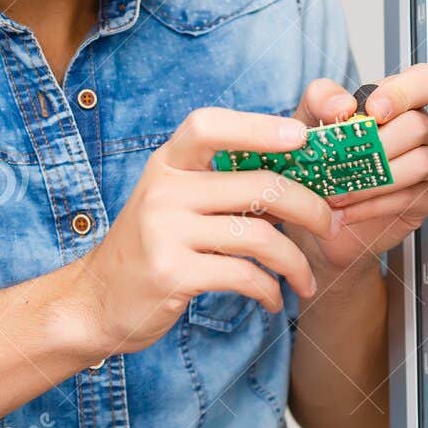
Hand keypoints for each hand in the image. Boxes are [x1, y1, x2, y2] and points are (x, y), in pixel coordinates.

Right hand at [67, 108, 340, 357]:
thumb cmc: (150, 246)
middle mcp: (164, 191)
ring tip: (306, 279)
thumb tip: (292, 168)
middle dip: (308, 206)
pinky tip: (274, 299)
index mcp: (167, 164)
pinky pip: (244, 275)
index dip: (257, 126)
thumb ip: (217, 182)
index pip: (209, 126)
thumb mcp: (172, 200)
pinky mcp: (172, 273)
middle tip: (331, 223)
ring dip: (296, 261)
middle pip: (258, 185)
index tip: (300, 136)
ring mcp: (165, 232)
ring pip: (259, 235)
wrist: (96, 300)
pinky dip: (270, 290)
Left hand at [291, 65, 427, 277]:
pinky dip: (372, 204)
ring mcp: (426, 161)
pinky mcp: (424, 196)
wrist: (314, 213)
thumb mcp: (306, 123)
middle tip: (346, 159)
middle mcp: (416, 127)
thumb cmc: (317, 161)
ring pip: (420, 162)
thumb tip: (343, 105)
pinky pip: (410, 195)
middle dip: (379, 145)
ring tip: (338, 190)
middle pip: (419, 125)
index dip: (405, 93)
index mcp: (393, 101)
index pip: (427, 80)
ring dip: (374, 178)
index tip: (374, 111)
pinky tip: (347, 208)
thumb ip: (320, 100)